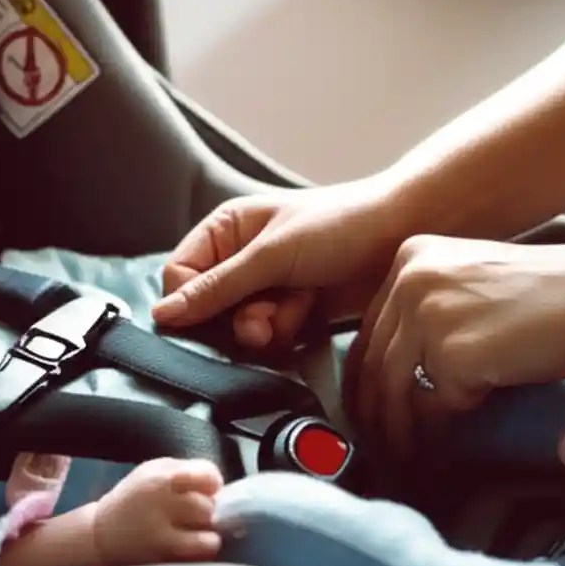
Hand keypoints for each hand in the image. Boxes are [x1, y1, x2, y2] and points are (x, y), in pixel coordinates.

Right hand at [93, 458, 224, 565]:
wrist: (100, 535)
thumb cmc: (135, 500)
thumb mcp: (153, 472)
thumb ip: (186, 471)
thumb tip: (219, 484)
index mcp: (159, 477)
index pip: (208, 475)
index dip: (213, 484)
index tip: (207, 490)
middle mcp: (159, 501)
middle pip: (209, 505)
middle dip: (207, 511)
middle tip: (195, 515)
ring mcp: (159, 532)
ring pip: (208, 531)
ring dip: (207, 533)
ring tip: (195, 532)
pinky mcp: (160, 557)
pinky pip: (199, 552)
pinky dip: (202, 550)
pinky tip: (191, 547)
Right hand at [154, 178, 406, 350]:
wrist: (402, 236)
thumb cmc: (338, 227)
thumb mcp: (271, 255)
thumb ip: (216, 288)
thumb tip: (162, 315)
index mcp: (225, 230)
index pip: (178, 276)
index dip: (192, 302)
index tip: (216, 315)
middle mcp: (239, 259)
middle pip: (208, 310)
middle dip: (237, 319)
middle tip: (265, 319)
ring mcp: (266, 287)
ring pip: (239, 328)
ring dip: (266, 327)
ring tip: (296, 308)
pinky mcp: (291, 311)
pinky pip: (269, 338)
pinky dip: (287, 333)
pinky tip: (309, 313)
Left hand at [346, 235, 564, 455]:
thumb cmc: (550, 298)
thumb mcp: (470, 285)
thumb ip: (428, 314)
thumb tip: (389, 379)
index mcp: (411, 257)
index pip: (368, 332)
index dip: (363, 381)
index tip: (366, 414)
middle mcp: (410, 280)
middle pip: (373, 364)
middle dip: (374, 414)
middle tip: (379, 448)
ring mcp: (429, 314)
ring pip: (394, 390)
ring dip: (400, 431)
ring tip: (406, 456)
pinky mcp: (455, 353)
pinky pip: (439, 404)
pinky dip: (451, 420)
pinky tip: (467, 422)